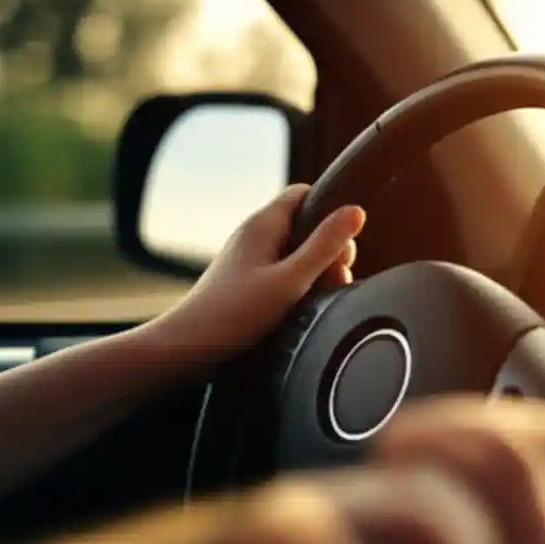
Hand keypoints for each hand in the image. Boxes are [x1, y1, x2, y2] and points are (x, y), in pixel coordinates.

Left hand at [141, 184, 363, 366]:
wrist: (188, 348)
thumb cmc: (236, 314)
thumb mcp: (291, 280)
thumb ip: (325, 246)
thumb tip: (356, 211)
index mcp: (264, 224)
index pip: (305, 195)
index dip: (330, 213)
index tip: (341, 246)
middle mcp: (255, 236)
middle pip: (305, 227)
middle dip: (328, 252)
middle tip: (333, 280)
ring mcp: (249, 261)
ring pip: (296, 255)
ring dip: (315, 275)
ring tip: (317, 302)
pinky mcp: (247, 284)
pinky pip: (282, 276)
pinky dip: (297, 289)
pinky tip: (299, 313)